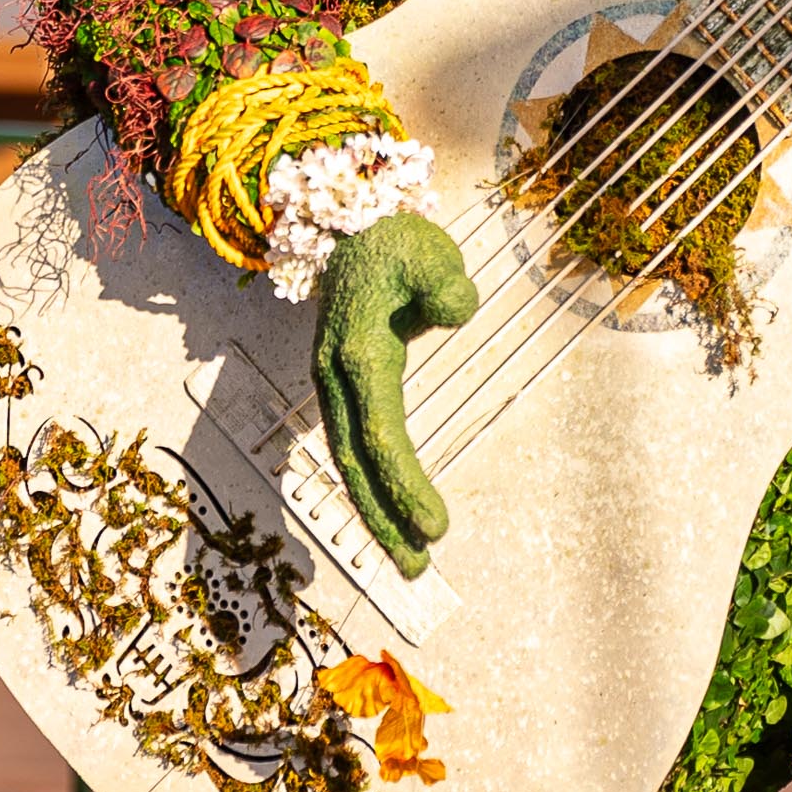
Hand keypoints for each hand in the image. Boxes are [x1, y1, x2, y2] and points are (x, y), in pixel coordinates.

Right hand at [311, 210, 477, 576]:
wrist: (351, 225)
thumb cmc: (395, 242)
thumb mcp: (425, 249)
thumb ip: (443, 282)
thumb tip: (457, 311)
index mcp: (357, 353)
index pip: (382, 432)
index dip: (404, 483)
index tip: (435, 526)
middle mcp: (336, 377)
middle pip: (358, 462)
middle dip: (386, 518)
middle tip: (419, 566)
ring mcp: (334, 385)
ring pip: (351, 461)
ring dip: (376, 512)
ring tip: (410, 560)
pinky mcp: (343, 388)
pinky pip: (356, 445)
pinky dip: (373, 485)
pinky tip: (391, 517)